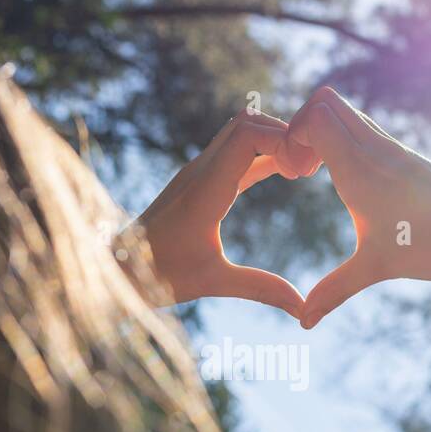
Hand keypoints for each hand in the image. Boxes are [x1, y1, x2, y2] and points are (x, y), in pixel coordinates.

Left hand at [136, 111, 304, 318]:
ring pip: (240, 131)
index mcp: (205, 190)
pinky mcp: (197, 179)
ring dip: (273, 140)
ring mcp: (197, 171)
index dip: (283, 141)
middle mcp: (200, 171)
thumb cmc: (161, 276)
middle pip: (248, 122)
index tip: (306, 170)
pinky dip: (261, 153)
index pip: (248, 135)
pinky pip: (234, 151)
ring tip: (302, 168)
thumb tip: (302, 309)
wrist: (119, 268)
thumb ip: (261, 289)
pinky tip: (284, 171)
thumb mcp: (213, 283)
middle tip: (311, 165)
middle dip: (285, 134)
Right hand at [282, 88, 430, 327]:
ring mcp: (392, 148)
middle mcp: (374, 148)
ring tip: (316, 174)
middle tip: (298, 168)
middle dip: (299, 126)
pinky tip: (349, 182)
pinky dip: (345, 141)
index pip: (313, 116)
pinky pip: (365, 129)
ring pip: (347, 112)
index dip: (290, 135)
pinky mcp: (406, 156)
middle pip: (326, 101)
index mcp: (360, 167)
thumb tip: (303, 323)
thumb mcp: (377, 268)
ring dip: (323, 133)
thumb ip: (334, 290)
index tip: (292, 172)